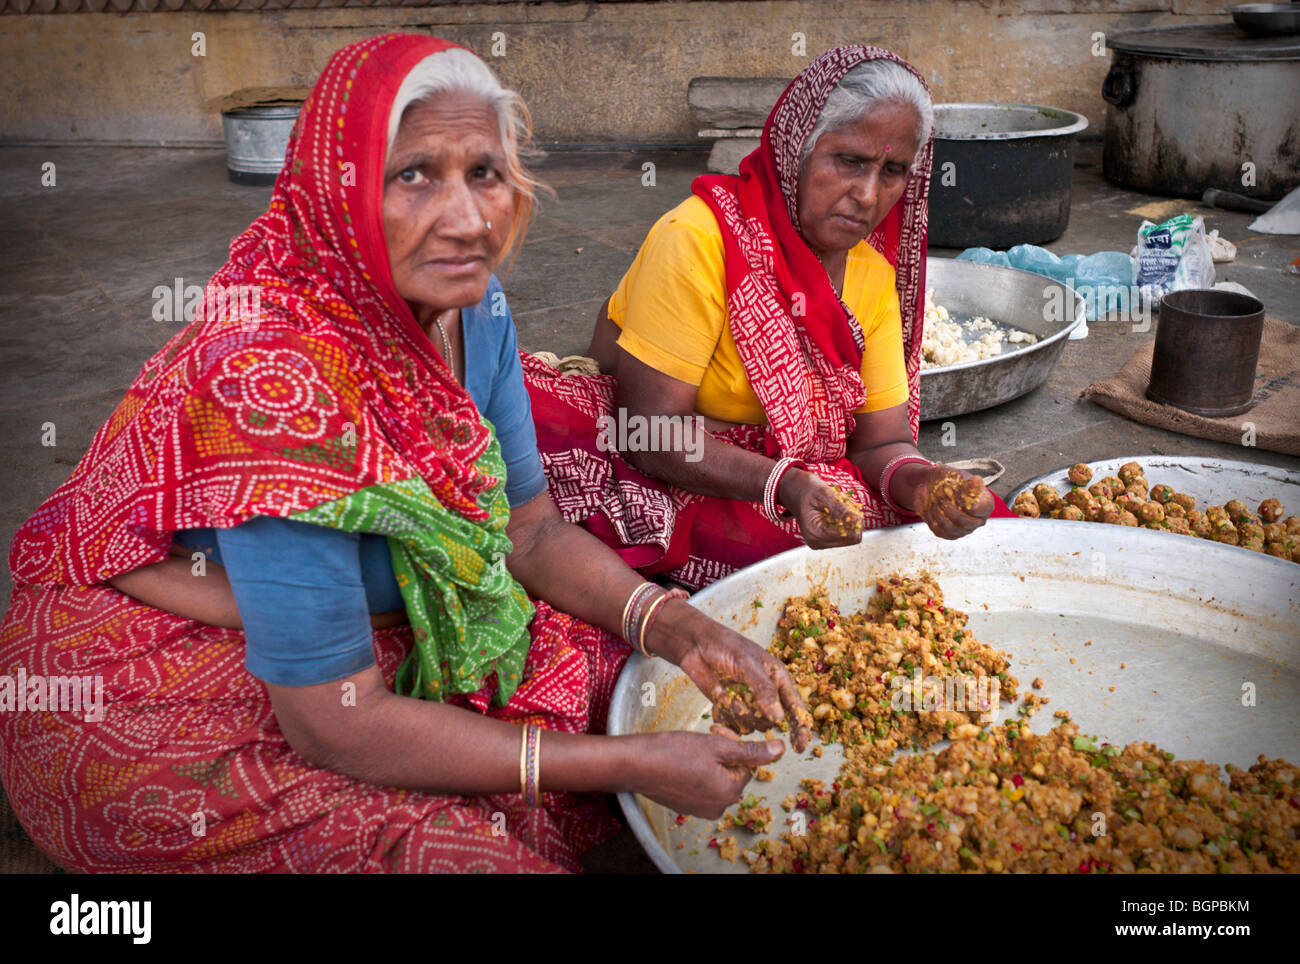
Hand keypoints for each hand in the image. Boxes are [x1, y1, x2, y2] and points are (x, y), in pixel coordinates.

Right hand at [633, 728, 784, 818]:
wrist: (636, 764)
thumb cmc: (674, 751)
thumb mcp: (716, 745)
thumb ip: (751, 750)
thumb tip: (780, 750)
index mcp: (729, 792)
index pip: (747, 765)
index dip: (734, 743)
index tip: (715, 730)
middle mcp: (718, 807)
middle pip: (733, 773)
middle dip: (723, 753)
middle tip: (706, 736)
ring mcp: (701, 809)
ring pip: (718, 779)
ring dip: (711, 761)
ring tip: (692, 747)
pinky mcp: (687, 807)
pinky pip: (703, 787)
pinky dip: (698, 772)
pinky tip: (683, 760)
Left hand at [648, 599, 811, 751]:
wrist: (696, 645)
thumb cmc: (726, 647)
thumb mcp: (747, 664)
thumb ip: (764, 690)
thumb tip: (779, 718)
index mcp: (778, 679)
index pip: (796, 707)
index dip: (801, 728)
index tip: (800, 746)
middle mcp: (766, 693)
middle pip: (771, 721)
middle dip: (757, 718)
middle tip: (742, 705)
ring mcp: (748, 702)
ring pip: (751, 725)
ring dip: (738, 714)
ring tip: (726, 692)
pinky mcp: (730, 708)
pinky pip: (733, 724)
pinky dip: (725, 716)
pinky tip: (718, 697)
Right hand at [779, 468, 863, 548]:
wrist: (798, 493)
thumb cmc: (809, 491)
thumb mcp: (824, 494)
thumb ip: (839, 508)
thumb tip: (856, 519)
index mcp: (814, 532)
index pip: (846, 536)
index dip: (853, 521)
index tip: (849, 506)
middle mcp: (817, 542)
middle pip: (851, 539)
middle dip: (852, 521)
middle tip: (844, 505)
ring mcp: (822, 543)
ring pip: (852, 537)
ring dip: (850, 521)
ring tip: (840, 508)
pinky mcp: (827, 541)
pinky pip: (847, 535)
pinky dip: (847, 523)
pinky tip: (838, 514)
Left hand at [910, 465, 994, 539]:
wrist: (932, 486)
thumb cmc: (950, 480)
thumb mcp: (959, 476)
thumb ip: (968, 482)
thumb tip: (977, 481)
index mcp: (985, 504)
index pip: (984, 508)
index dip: (974, 505)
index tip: (961, 498)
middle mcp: (977, 520)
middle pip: (965, 522)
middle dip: (950, 509)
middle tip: (940, 498)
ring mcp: (963, 529)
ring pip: (950, 527)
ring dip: (938, 512)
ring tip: (933, 499)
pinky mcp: (949, 534)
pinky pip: (939, 530)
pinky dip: (931, 517)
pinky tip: (929, 505)